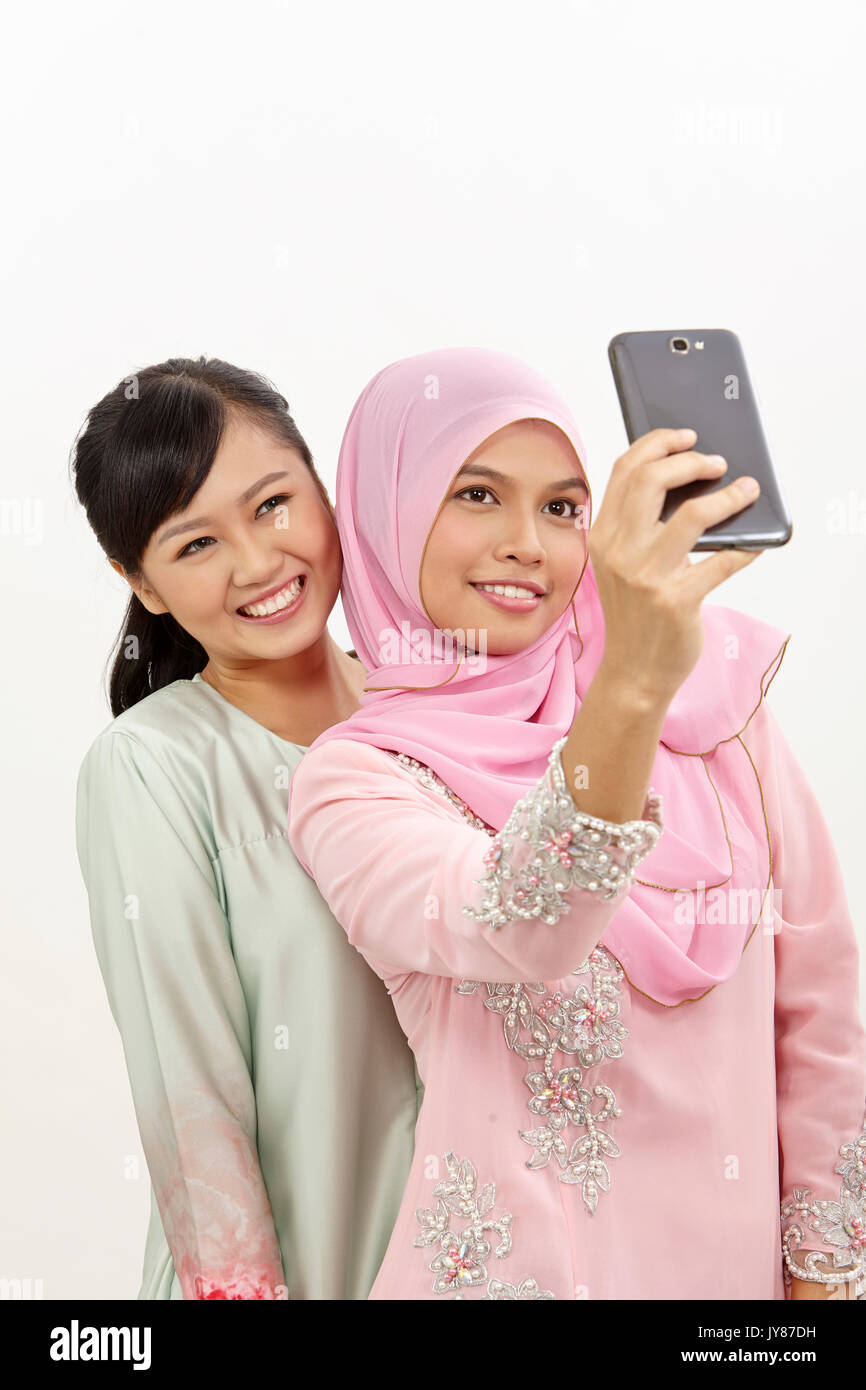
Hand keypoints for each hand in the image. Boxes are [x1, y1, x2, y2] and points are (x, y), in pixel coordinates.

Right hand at [588, 427, 762, 703]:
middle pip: (652, 479)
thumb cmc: (634, 614)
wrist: (633, 672)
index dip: (658, 443)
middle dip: (692, 460)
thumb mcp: (621, 565)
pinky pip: (724, 561)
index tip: (686, 437)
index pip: (625, 469)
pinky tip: (756, 544)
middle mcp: (620, 551)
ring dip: (729, 497)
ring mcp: (647, 576)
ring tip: (746, 491)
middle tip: (718, 461)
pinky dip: (746, 548)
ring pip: (693, 514)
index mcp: (603, 536)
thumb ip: (638, 527)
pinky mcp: (677, 601)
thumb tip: (685, 483)